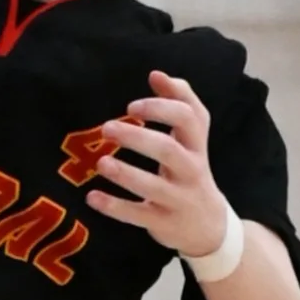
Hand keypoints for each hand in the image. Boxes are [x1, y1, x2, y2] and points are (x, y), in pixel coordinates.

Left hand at [88, 68, 229, 261]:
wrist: (208, 225)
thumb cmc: (191, 170)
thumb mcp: (193, 139)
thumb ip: (180, 103)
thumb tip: (156, 74)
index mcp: (196, 145)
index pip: (188, 119)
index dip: (161, 107)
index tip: (132, 105)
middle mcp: (191, 170)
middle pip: (168, 150)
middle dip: (137, 138)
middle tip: (107, 128)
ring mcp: (177, 198)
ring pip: (153, 185)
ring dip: (125, 173)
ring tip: (100, 162)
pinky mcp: (163, 222)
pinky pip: (138, 215)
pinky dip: (114, 207)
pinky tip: (91, 197)